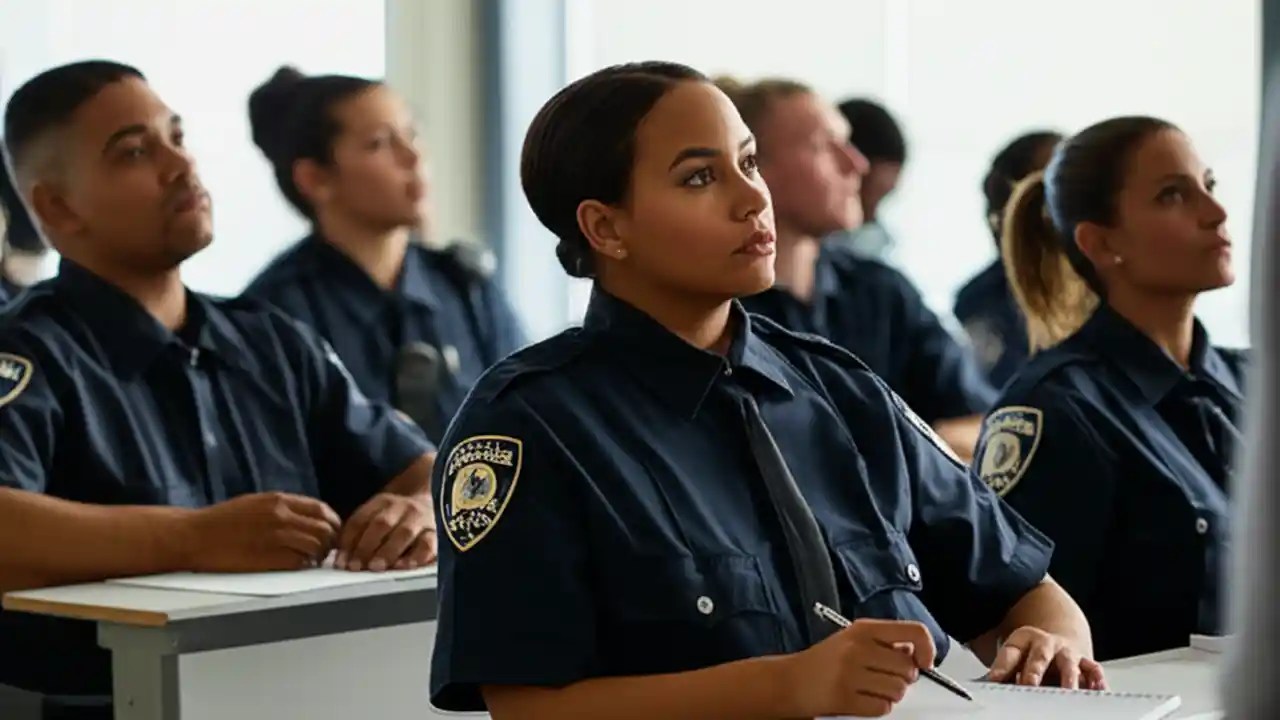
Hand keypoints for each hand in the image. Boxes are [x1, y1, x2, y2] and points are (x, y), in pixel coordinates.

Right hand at [185, 492, 340, 571]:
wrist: (194, 536)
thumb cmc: (222, 520)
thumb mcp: (256, 502)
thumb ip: (283, 508)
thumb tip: (308, 518)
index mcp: (279, 500)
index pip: (321, 509)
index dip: (332, 522)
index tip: (333, 531)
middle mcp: (281, 516)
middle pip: (324, 529)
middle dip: (330, 540)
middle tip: (325, 549)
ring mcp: (276, 537)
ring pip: (316, 546)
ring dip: (318, 555)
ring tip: (312, 559)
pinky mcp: (268, 558)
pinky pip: (299, 562)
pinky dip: (304, 565)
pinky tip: (298, 565)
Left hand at [335, 493, 435, 571]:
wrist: (434, 501)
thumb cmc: (398, 518)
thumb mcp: (377, 516)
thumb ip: (358, 534)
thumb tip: (340, 560)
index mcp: (382, 502)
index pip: (361, 520)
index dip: (349, 541)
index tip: (341, 562)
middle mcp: (401, 507)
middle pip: (382, 524)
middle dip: (366, 546)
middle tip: (356, 566)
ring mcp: (420, 518)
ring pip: (404, 533)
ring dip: (388, 551)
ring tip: (376, 567)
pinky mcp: (437, 532)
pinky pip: (428, 543)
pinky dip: (416, 556)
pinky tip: (404, 566)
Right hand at [782, 618, 934, 717]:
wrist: (790, 681)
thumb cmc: (826, 661)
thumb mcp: (853, 639)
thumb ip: (884, 642)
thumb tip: (915, 652)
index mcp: (864, 629)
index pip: (914, 632)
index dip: (928, 649)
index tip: (925, 662)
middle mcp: (858, 648)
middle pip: (908, 669)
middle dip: (903, 679)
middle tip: (886, 678)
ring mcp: (850, 673)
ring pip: (898, 690)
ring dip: (891, 694)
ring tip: (871, 688)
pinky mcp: (844, 697)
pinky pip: (882, 707)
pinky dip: (878, 707)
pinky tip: (863, 699)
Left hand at [986, 626, 1105, 688]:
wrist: (1057, 642)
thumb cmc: (1031, 655)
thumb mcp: (1014, 656)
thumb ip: (1003, 670)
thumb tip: (988, 684)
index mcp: (1024, 639)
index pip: (1010, 653)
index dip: (1001, 667)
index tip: (993, 680)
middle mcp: (1047, 644)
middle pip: (1040, 657)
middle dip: (1034, 672)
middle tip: (1029, 685)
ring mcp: (1068, 654)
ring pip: (1069, 665)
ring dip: (1068, 679)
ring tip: (1067, 693)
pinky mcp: (1086, 664)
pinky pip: (1093, 670)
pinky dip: (1096, 680)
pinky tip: (1096, 690)